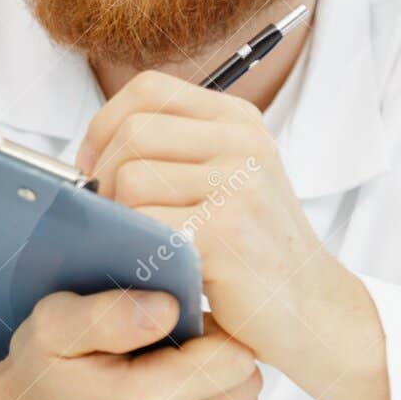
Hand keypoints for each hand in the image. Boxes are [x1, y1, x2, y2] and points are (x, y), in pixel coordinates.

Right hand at [0, 289, 260, 399]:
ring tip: (163, 375)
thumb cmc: (38, 377)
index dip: (211, 329)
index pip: (235, 356)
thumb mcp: (54, 324)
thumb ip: (112, 311)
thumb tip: (170, 309)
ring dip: (215, 384)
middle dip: (217, 356)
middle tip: (168, 348)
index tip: (176, 325)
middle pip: (246, 383)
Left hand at [76, 70, 345, 367]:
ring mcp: (238, 184)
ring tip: (136, 242)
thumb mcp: (227, 180)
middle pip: (133, 132)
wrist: (313, 309)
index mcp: (238, 120)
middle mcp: (243, 142)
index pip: (148, 90)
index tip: (94, 166)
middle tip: (108, 216)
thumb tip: (87, 155)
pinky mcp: (226, 232)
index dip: (105, 124)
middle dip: (102, 175)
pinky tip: (150, 265)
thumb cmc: (254, 251)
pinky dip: (132, 246)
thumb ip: (172, 153)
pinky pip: (144, 223)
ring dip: (116, 216)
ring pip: (130, 179)